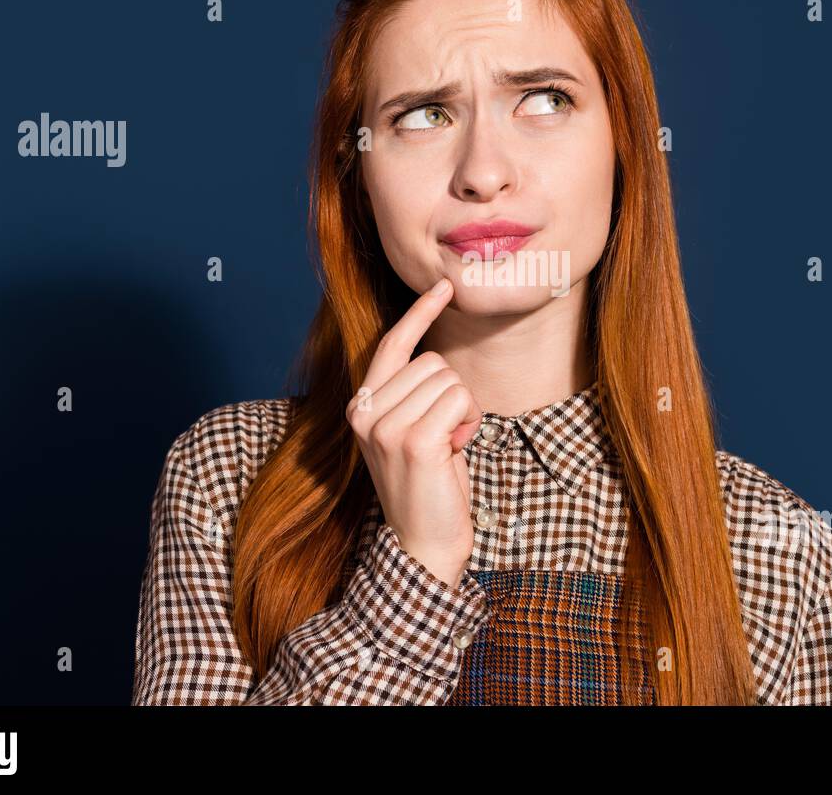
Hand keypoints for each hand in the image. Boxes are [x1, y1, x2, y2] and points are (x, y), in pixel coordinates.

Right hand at [345, 277, 481, 589]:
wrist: (423, 546)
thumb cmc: (429, 489)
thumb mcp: (412, 434)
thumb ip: (413, 397)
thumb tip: (436, 361)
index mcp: (361, 407)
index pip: (392, 345)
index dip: (420, 313)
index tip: (445, 286)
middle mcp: (365, 412)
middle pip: (433, 362)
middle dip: (453, 395)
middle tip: (446, 437)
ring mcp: (385, 425)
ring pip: (450, 379)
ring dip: (463, 412)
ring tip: (448, 448)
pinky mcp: (413, 439)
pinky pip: (460, 399)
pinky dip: (469, 422)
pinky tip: (455, 451)